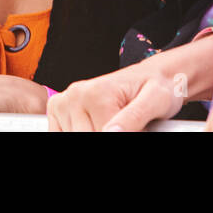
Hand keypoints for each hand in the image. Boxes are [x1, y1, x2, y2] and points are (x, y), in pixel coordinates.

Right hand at [47, 58, 186, 131]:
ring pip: (75, 137)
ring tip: (114, 122)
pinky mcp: (57, 110)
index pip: (104, 134)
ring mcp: (64, 102)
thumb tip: (111, 133)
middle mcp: (75, 95)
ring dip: (96, 133)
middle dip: (109, 133)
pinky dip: (78, 132)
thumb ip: (133, 117)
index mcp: (95, 93)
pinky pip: (60, 133)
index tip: (138, 125)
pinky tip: (94, 124)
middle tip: (126, 123)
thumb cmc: (154, 87)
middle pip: (87, 136)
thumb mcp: (154, 101)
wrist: (151, 75)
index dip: (125, 133)